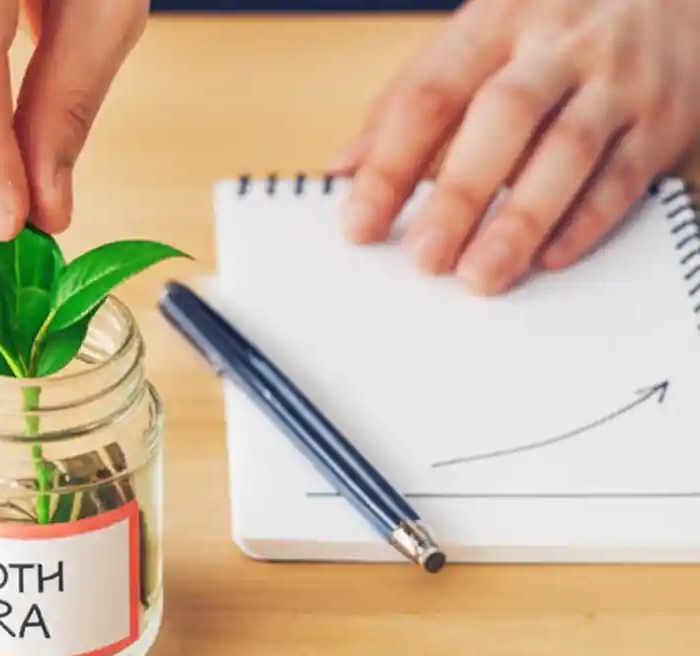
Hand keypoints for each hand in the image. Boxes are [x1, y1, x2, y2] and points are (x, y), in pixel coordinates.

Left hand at [338, 0, 699, 294]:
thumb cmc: (548, 32)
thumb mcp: (476, 43)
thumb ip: (410, 105)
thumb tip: (342, 171)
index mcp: (494, 23)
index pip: (429, 96)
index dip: (389, 165)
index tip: (359, 226)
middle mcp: (557, 45)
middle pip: (502, 117)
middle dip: (458, 195)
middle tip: (424, 261)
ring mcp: (618, 79)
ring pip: (568, 149)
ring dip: (521, 219)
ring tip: (480, 275)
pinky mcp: (666, 117)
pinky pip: (627, 173)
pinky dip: (586, 221)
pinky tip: (550, 259)